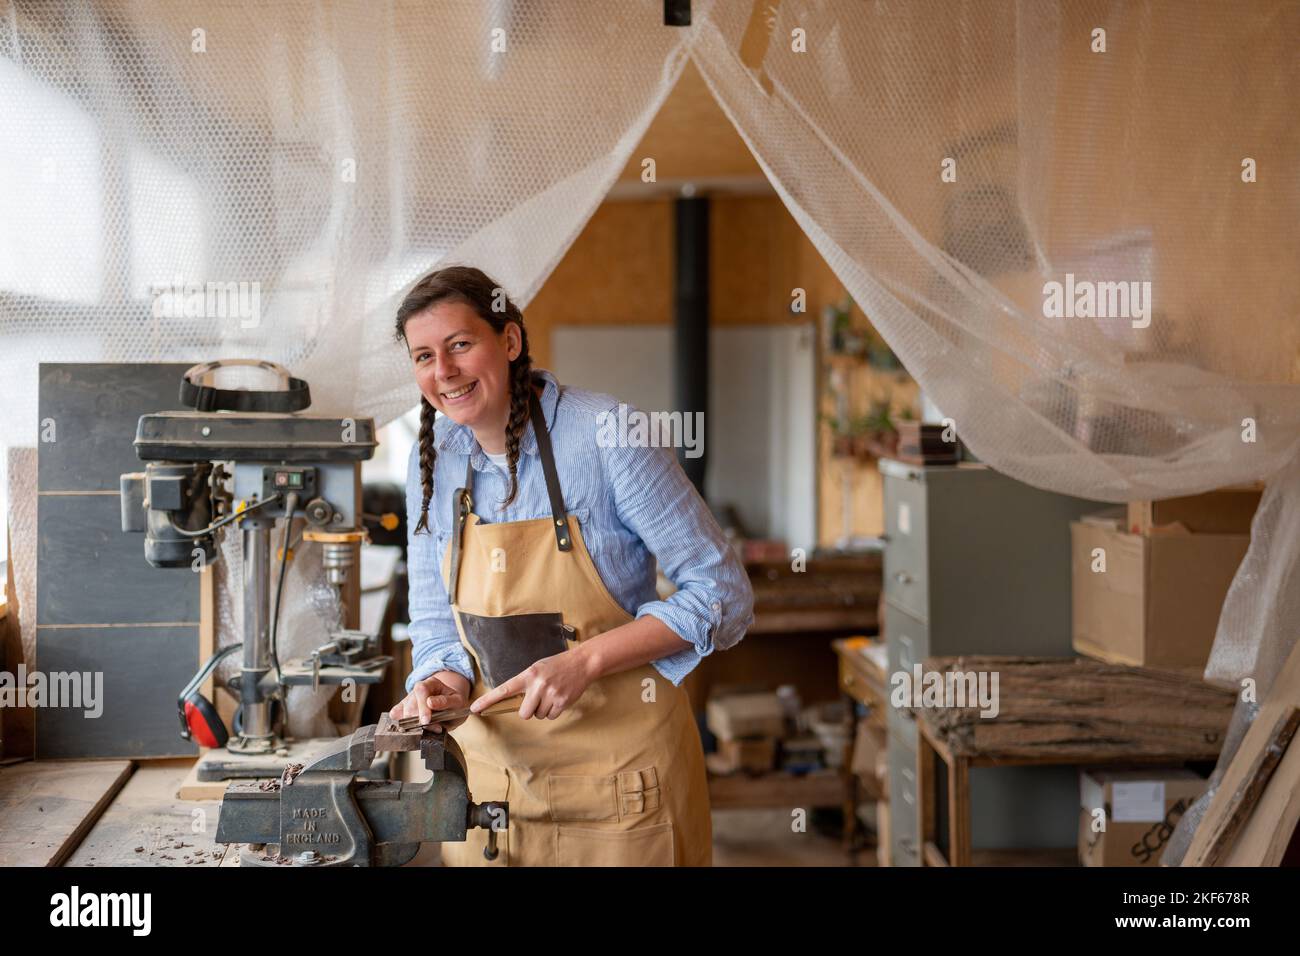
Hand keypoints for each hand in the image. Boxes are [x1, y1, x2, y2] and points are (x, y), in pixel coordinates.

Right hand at [389, 671, 471, 731]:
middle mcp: (418, 688)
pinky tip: (409, 727)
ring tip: (426, 729)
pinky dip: (400, 721)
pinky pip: (395, 713)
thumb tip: (430, 703)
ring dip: (412, 724)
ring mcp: (409, 697)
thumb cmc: (454, 703)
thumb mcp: (458, 701)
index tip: (426, 721)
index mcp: (432, 682)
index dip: (423, 708)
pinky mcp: (403, 706)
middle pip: (410, 704)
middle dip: (418, 720)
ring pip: (403, 711)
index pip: (422, 691)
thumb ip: (446, 702)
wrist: (450, 701)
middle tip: (432, 728)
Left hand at [470, 646, 598, 720]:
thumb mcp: (537, 668)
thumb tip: (514, 702)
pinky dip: (553, 711)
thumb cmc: (557, 665)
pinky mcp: (562, 702)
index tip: (475, 708)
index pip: (504, 689)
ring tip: (551, 694)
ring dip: (543, 709)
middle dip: (529, 710)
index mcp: (528, 674)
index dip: (488, 700)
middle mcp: (538, 685)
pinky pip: (551, 716)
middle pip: (524, 713)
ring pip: (538, 715)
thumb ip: (525, 683)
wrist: (582, 662)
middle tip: (537, 699)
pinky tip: (559, 698)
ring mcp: (551, 694)